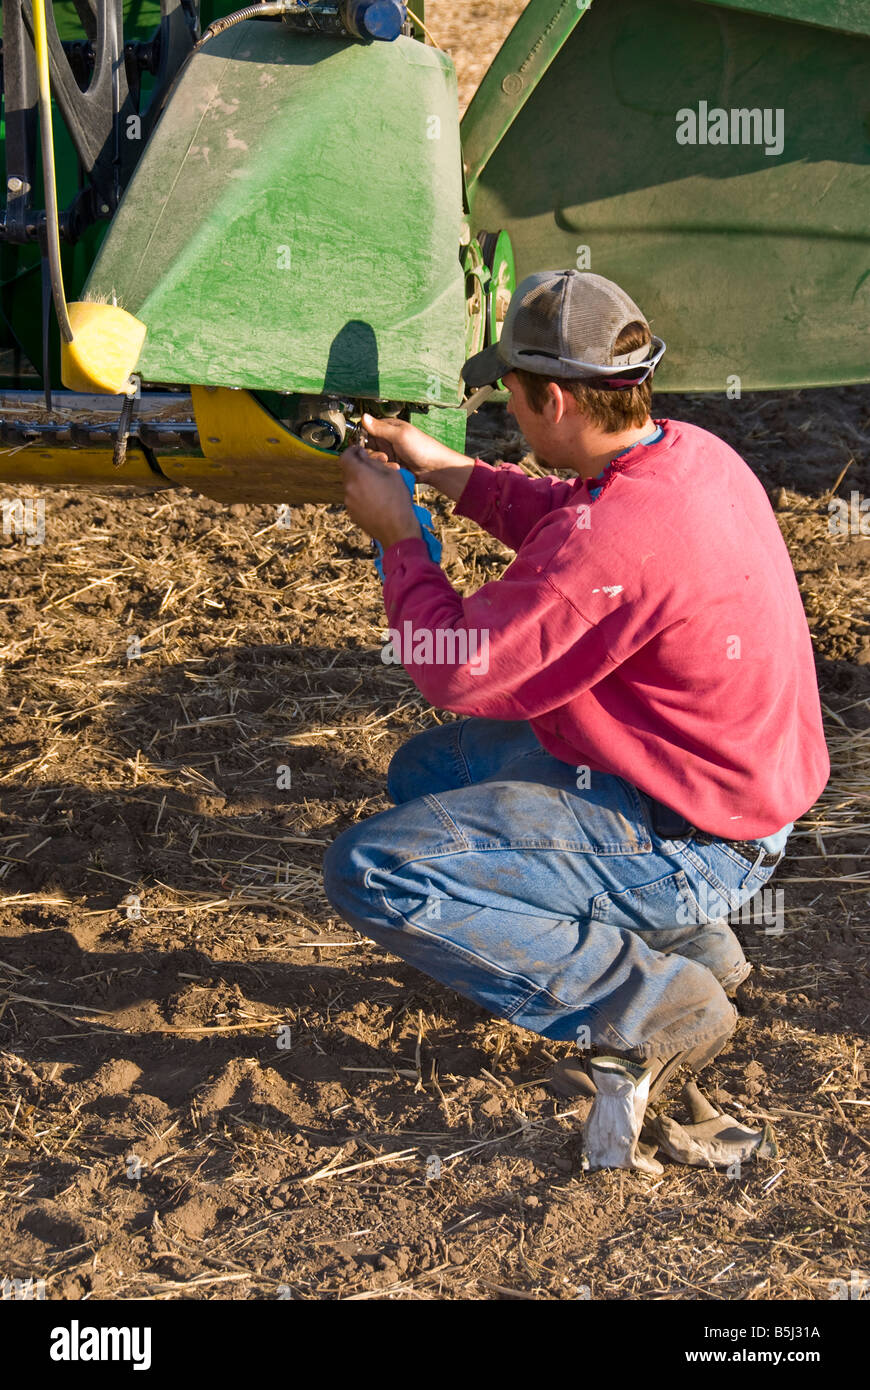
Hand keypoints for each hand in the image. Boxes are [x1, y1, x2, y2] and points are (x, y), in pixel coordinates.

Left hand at [340, 444, 421, 548]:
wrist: (397, 530)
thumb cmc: (397, 500)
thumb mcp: (391, 474)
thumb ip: (373, 462)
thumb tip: (363, 456)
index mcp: (357, 474)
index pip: (345, 456)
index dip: (352, 451)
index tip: (360, 451)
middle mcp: (349, 487)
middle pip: (348, 471)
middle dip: (359, 468)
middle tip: (374, 469)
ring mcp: (349, 502)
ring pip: (352, 486)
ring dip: (361, 482)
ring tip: (378, 486)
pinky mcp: (352, 513)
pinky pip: (354, 499)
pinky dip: (362, 495)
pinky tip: (376, 500)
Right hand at [359, 414, 473, 498]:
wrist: (434, 467)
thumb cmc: (422, 447)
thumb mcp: (400, 435)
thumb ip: (380, 428)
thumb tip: (364, 416)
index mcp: (387, 428)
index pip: (366, 432)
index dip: (364, 440)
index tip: (368, 445)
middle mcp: (386, 440)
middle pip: (367, 448)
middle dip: (374, 455)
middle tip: (384, 457)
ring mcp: (389, 454)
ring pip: (373, 460)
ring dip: (382, 464)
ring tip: (395, 464)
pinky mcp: (391, 465)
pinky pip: (382, 469)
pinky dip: (388, 470)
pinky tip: (398, 469)